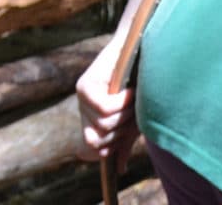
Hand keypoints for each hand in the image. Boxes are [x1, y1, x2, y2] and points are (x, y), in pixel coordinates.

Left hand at [75, 46, 138, 168]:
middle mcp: (83, 109)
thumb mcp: (133, 120)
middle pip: (101, 139)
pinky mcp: (84, 85)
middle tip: (134, 110)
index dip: (107, 149)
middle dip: (124, 129)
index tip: (120, 140)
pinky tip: (129, 90)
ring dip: (126, 114)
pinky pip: (104, 108)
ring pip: (104, 124)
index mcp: (93, 120)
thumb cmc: (140, 88)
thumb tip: (118, 169)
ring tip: (132, 96)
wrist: (140, 52)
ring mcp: (81, 97)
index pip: (89, 147)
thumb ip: (124, 142)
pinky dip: (122, 103)